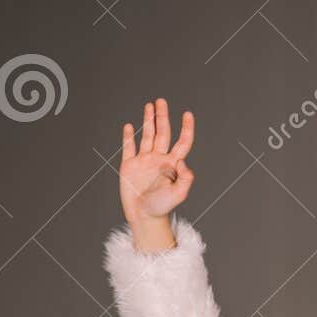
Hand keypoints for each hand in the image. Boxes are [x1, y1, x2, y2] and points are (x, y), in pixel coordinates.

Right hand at [119, 98, 194, 250]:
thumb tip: (183, 162)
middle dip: (162, 116)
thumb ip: (185, 178)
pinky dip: (129, 136)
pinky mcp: (129, 165)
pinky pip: (129, 147)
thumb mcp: (179, 194)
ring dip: (148, 120)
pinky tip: (130, 126)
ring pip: (147, 135)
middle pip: (163, 133)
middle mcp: (159, 159)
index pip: (182, 142)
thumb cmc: (162, 207)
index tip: (187, 114)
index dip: (186, 128)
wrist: (144, 216)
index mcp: (172, 164)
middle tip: (161, 101)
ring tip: (149, 106)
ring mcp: (144, 161)